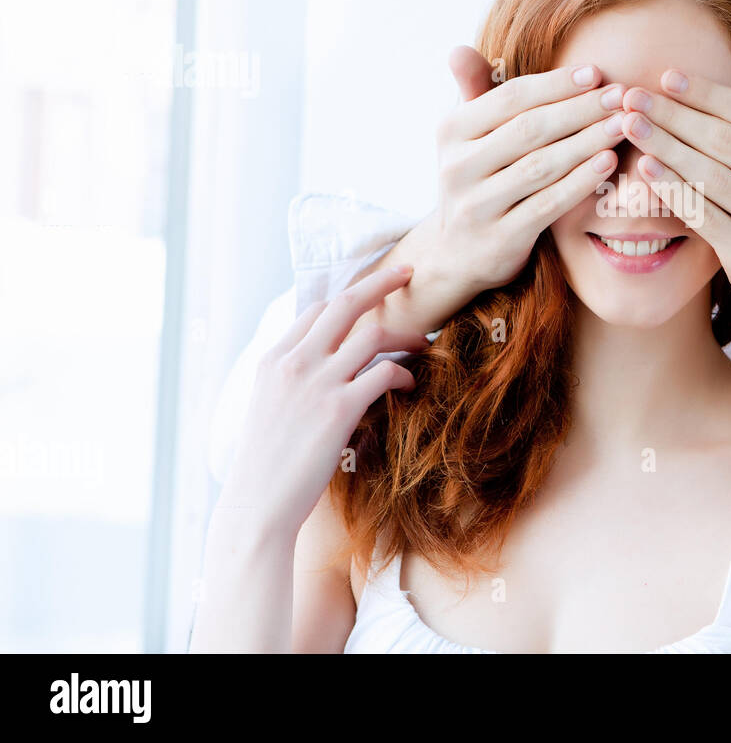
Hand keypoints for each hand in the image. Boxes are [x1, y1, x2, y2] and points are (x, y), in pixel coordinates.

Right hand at [218, 266, 431, 543]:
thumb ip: (293, 381)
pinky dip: (403, 372)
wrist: (256, 506)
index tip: (373, 298)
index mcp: (272, 360)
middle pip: (345, 304)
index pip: (315, 311)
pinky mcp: (339, 410)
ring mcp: (317, 383)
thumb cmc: (265, 466)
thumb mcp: (268, 409)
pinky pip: (384, 373)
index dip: (348, 300)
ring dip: (405, 333)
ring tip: (424, 341)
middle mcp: (293, 363)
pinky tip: (410, 381)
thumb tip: (322, 371)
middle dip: (380, 283)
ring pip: (372, 334)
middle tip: (408, 273)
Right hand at [349, 47, 627, 338]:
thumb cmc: (478, 178)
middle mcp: (457, 167)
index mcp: (451, 131)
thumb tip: (459, 49)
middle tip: (620, 96)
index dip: (556, 84)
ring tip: (622, 125)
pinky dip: (581, 181)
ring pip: (542, 166)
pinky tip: (608, 163)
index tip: (597, 73)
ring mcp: (477, 205)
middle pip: (530, 129)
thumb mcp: (468, 137)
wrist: (458, 252)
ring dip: (588, 141)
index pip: (510, 98)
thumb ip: (474, 92)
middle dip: (580, 109)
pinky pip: (548, 204)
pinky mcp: (500, 237)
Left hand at [619, 68, 730, 325]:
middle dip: (674, 115)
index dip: (705, 93)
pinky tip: (646, 168)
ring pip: (710, 175)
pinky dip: (672, 189)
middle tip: (632, 97)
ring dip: (664, 146)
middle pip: (724, 140)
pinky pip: (702, 214)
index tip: (665, 77)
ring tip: (630, 126)